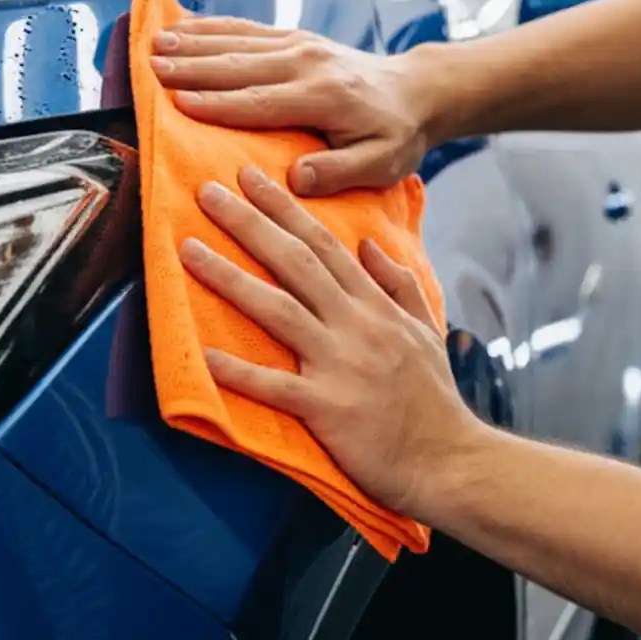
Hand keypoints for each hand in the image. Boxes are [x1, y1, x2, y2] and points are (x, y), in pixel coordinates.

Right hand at [151, 17, 434, 194]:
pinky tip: (182, 28)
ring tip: (155, 45)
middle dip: (193, 66)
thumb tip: (297, 178)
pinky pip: (247, 30)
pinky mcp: (295, 38)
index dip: (219, 104)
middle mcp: (307, 63)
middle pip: (239, 65)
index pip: (260, 101)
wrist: (417, 92)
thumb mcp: (381, 164)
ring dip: (194, 43)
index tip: (179, 103)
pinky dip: (212, 28)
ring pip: (237, 42)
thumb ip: (340, 172)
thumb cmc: (395, 135)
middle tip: (152, 69)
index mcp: (323, 97)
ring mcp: (300, 45)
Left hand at [180, 165, 485, 515]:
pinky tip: (205, 355)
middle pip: (295, 262)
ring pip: (278, 310)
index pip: (324, 243)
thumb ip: (399, 285)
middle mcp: (356, 326)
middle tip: (208, 193)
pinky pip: (275, 386)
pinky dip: (240, 371)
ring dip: (229, 278)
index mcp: (375, 307)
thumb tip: (369, 245)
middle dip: (250, 223)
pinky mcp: (328, 409)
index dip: (285, 208)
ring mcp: (341, 365)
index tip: (251, 177)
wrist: (451, 461)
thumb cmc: (433, 401)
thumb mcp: (427, 331)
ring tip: (189, 253)